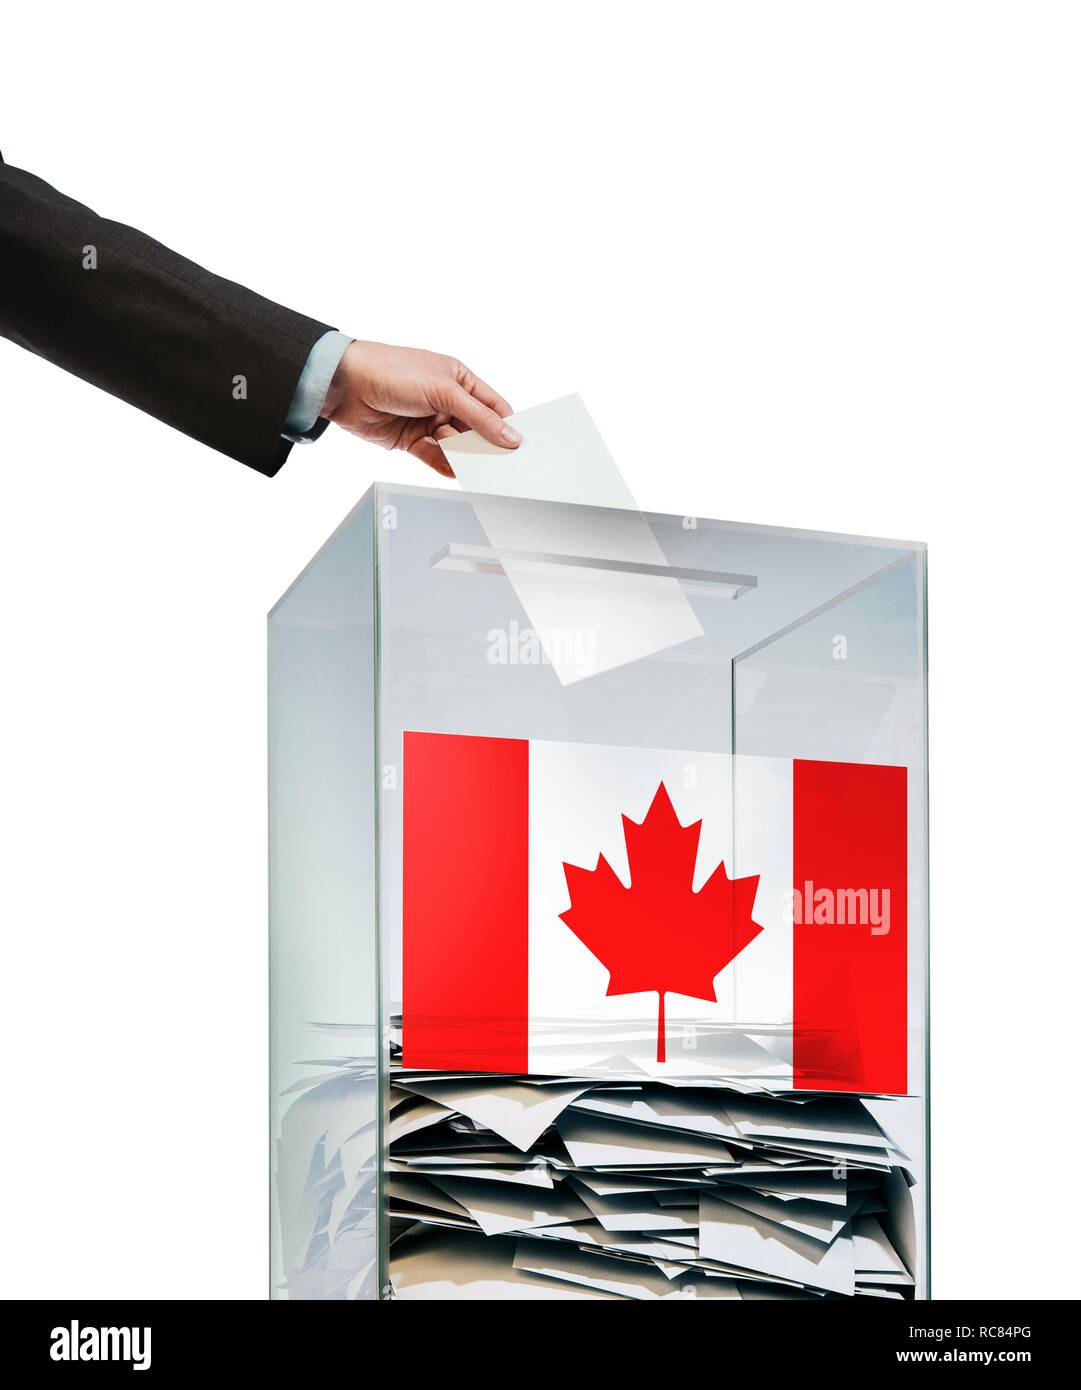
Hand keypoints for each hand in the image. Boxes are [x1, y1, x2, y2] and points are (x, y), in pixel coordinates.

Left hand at [320, 339, 519, 476]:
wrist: (346, 385)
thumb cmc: (392, 371)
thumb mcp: (444, 390)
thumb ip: (479, 417)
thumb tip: (510, 435)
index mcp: (458, 379)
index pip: (493, 406)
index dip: (506, 425)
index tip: (519, 447)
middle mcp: (445, 399)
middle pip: (476, 430)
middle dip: (485, 445)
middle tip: (499, 464)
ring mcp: (428, 420)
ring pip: (455, 446)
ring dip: (463, 456)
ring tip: (474, 467)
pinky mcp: (411, 440)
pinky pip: (434, 456)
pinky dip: (443, 464)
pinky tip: (453, 471)